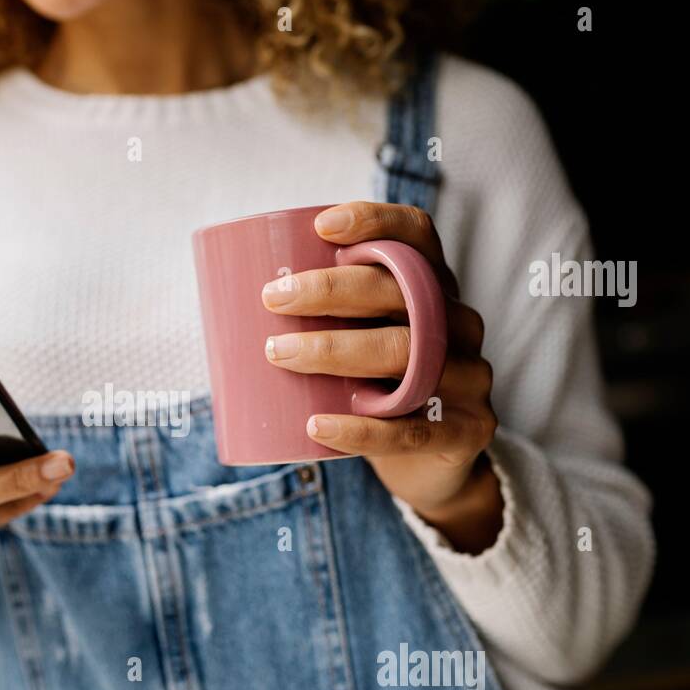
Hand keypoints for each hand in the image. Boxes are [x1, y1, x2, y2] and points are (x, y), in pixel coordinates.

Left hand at [262, 201, 502, 552]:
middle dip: (331, 290)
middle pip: (402, 292)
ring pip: (408, 356)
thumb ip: (318, 318)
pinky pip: (412, 429)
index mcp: (433, 288)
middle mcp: (459, 323)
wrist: (427, 467)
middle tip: (271, 299)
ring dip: (336, 351)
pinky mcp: (466, 431)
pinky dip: (360, 429)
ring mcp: (470, 378)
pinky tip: (317, 424)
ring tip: (278, 354)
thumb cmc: (373, 390)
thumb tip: (220, 299)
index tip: (320, 228)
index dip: (375, 221)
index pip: (417, 235)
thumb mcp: (357, 343)